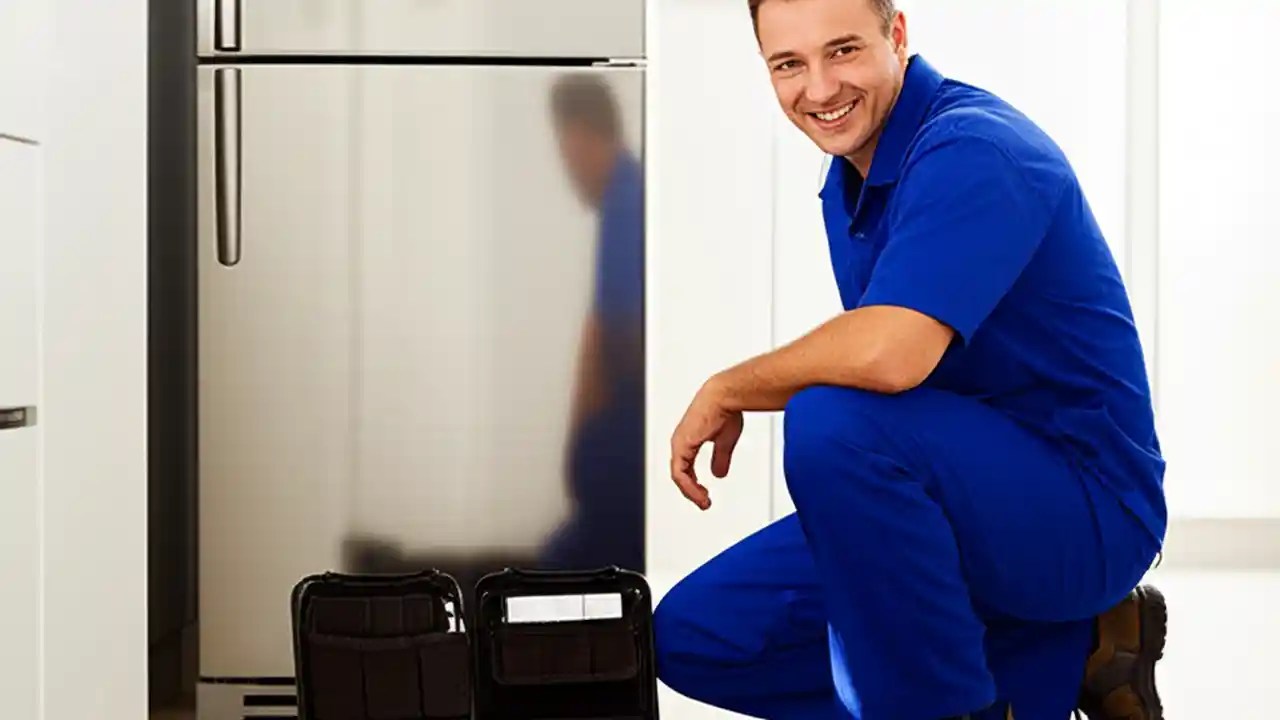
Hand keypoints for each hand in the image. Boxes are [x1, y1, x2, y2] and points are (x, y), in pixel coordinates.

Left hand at [669, 378, 743, 509]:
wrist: (725, 396)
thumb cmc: (726, 410)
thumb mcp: (724, 441)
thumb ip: (720, 458)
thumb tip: (718, 474)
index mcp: (688, 440)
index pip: (684, 468)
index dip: (693, 484)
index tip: (705, 494)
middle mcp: (681, 442)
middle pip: (680, 474)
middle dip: (692, 491)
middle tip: (704, 503)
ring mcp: (680, 444)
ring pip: (679, 476)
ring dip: (691, 492)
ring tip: (704, 502)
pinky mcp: (682, 445)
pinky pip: (680, 473)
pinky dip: (689, 486)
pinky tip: (700, 493)